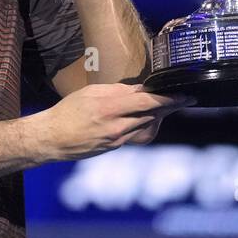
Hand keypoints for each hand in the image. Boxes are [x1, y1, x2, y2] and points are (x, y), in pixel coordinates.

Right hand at [34, 84, 192, 162]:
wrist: (52, 139)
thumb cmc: (69, 112)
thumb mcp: (92, 93)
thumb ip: (119, 91)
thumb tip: (141, 90)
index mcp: (110, 109)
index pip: (147, 102)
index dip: (169, 99)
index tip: (185, 95)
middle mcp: (117, 127)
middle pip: (153, 115)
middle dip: (171, 106)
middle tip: (185, 98)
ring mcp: (117, 140)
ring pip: (148, 125)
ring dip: (159, 115)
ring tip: (167, 105)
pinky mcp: (115, 147)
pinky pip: (138, 134)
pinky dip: (145, 124)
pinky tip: (147, 117)